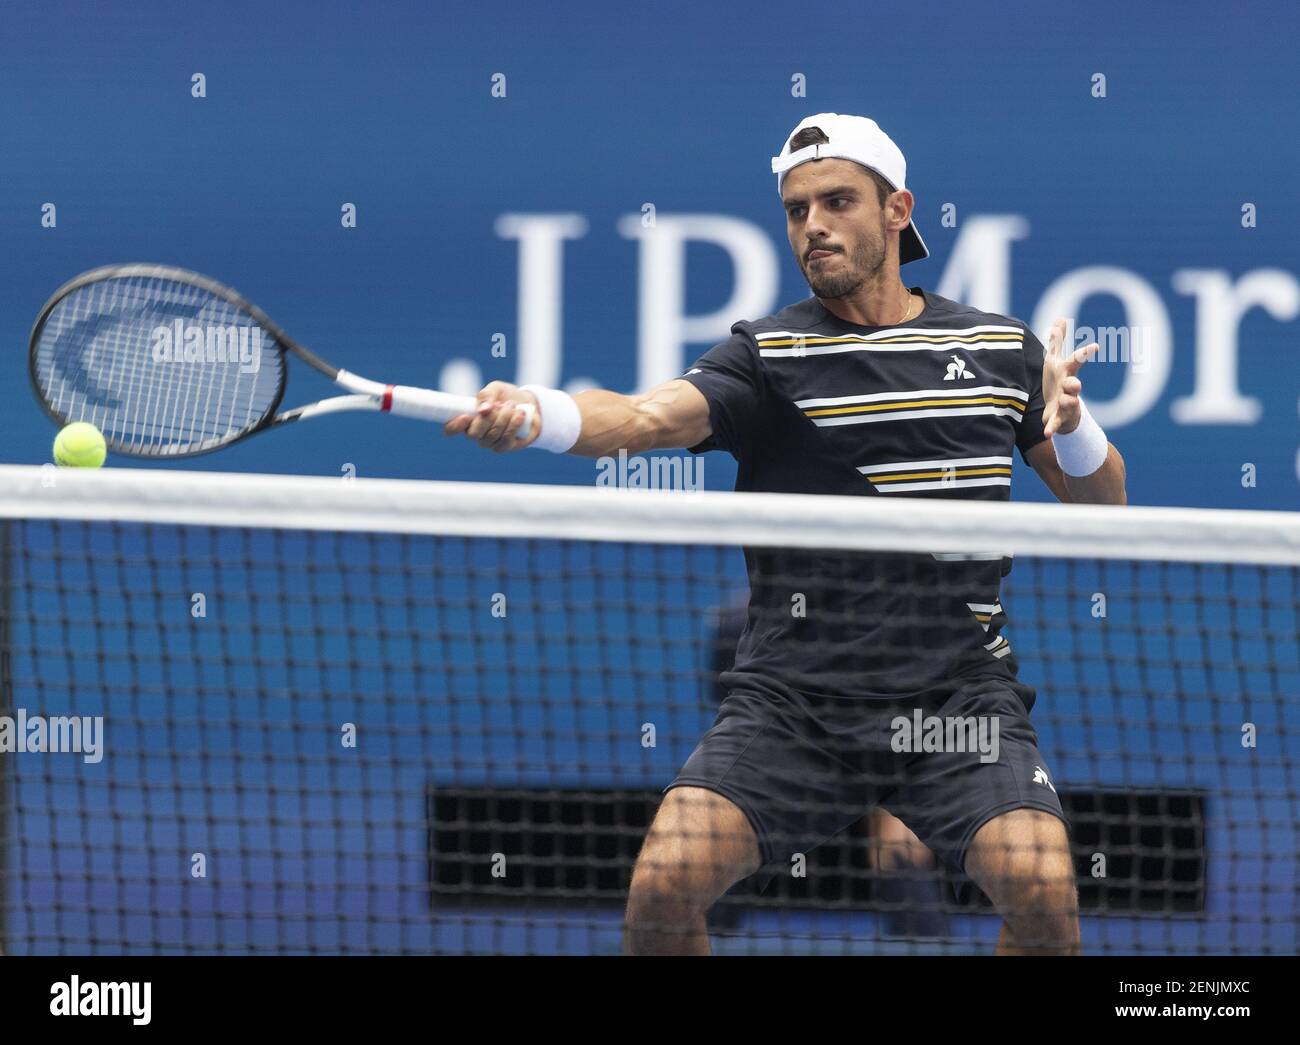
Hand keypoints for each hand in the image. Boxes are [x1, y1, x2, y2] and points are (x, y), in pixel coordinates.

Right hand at [443, 381, 538, 452]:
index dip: (454, 426)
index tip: (465, 416)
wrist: (529, 404)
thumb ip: (486, 395)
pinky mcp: (505, 446)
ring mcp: (490, 442)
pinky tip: (519, 414)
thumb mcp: (495, 389)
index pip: (451, 429)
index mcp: (467, 419)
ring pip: (492, 436)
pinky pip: (506, 440)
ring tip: (512, 405)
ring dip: (503, 418)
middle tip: (499, 405)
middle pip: (473, 434)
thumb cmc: (506, 396)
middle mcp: (476, 434)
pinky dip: (514, 425)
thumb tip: (483, 410)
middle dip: (488, 418)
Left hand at [1042, 318, 1098, 437]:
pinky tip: (1047, 434)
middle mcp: (1069, 388)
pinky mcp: (1058, 419)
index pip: (1076, 360)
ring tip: (1067, 400)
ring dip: (1069, 401)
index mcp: (1067, 373)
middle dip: (1075, 382)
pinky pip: (1055, 425)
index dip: (1085, 353)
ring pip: (1069, 403)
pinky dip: (1052, 429)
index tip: (1094, 346)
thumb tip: (1060, 318)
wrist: (1060, 410)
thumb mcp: (1055, 361)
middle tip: (1076, 382)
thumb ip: (1058, 341)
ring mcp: (1066, 404)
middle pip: (1074, 384)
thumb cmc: (1058, 382)